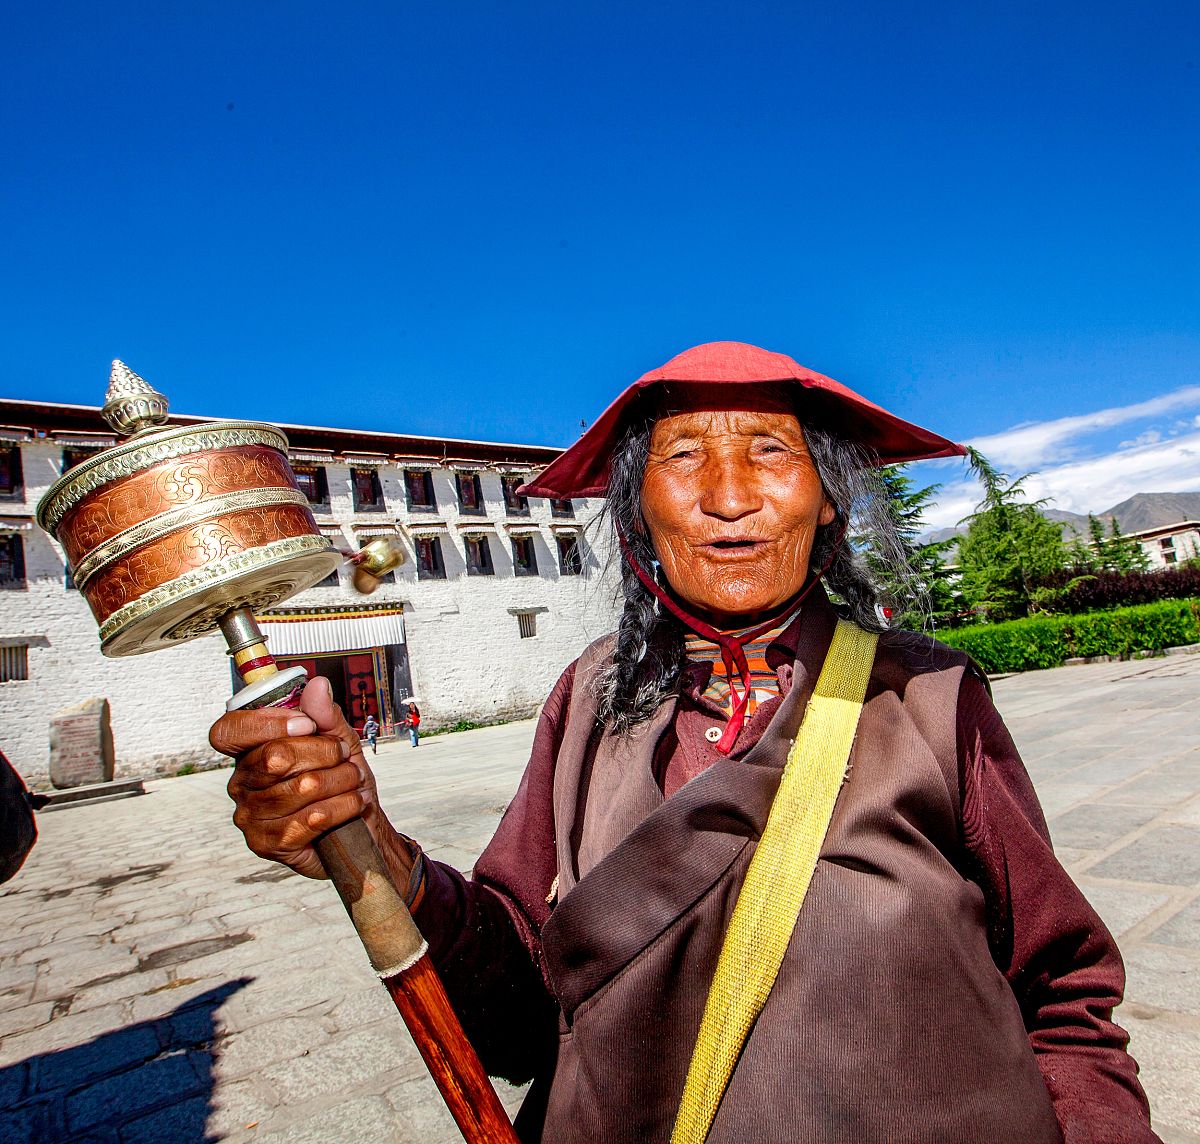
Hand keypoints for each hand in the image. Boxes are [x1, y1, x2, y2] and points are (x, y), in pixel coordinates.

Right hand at [211, 676, 389, 878]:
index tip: (307, 724)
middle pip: (276, 756)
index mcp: (249, 753)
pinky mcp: (269, 844)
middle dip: (325, 752)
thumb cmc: (341, 781)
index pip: (227, 732)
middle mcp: (241, 784)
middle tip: (345, 755)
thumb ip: (324, 714)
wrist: (359, 827)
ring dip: (342, 780)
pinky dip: (344, 806)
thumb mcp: (337, 741)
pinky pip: (313, 818)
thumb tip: (316, 684)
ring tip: (354, 780)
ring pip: (303, 787)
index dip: (266, 723)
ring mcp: (251, 817)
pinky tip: (354, 803)